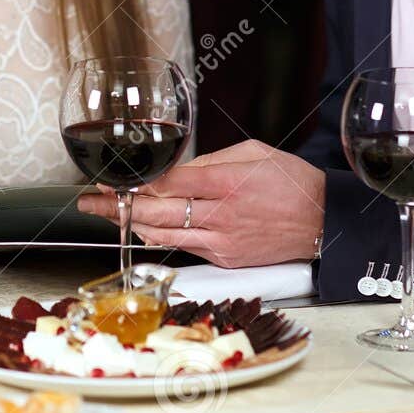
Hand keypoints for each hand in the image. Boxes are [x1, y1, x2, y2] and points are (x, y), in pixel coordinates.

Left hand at [76, 140, 324, 268]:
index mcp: (227, 184)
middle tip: (91, 201)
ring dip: (131, 225)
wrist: (322, 222)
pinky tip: (143, 228)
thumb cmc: (291, 181)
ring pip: (164, 235)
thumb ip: (210, 160)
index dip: (135, 183)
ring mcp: (222, 243)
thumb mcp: (253, 153)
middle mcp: (221, 216)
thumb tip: (175, 169)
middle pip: (156, 213)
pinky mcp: (226, 260)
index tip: (112, 180)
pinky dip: (160, 237)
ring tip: (107, 214)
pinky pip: (184, 248)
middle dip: (118, 207)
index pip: (167, 184)